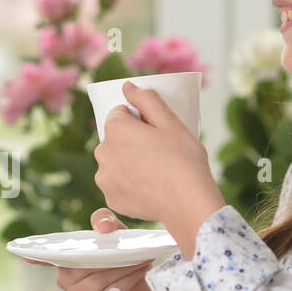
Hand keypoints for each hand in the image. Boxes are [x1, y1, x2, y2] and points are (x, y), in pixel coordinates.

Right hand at [24, 208, 160, 290]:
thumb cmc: (126, 261)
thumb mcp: (118, 235)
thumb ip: (107, 222)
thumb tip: (102, 227)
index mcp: (65, 262)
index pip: (48, 257)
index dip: (36, 256)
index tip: (24, 253)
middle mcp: (64, 281)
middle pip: (80, 266)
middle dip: (107, 258)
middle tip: (130, 251)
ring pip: (96, 281)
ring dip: (120, 270)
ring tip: (138, 261)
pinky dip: (125, 283)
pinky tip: (136, 275)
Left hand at [94, 82, 223, 226]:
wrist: (189, 203)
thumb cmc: (184, 159)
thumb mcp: (170, 121)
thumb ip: (146, 99)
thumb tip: (127, 87)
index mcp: (116, 129)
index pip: (120, 114)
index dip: (139, 120)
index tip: (156, 132)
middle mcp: (103, 152)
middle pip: (114, 139)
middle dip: (131, 141)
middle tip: (159, 152)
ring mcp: (105, 179)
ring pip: (115, 163)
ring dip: (127, 163)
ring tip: (155, 171)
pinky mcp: (111, 199)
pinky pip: (118, 185)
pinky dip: (129, 185)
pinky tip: (149, 187)